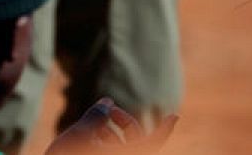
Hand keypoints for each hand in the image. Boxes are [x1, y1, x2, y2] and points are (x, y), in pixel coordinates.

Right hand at [45, 98, 177, 153]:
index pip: (151, 143)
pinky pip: (111, 153)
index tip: (175, 116)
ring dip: (111, 135)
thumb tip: (108, 101)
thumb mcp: (77, 135)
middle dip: (124, 122)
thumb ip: (96, 115)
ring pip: (122, 148)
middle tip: (107, 110)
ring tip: (91, 128)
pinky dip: (104, 144)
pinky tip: (90, 137)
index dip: (164, 130)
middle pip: (136, 141)